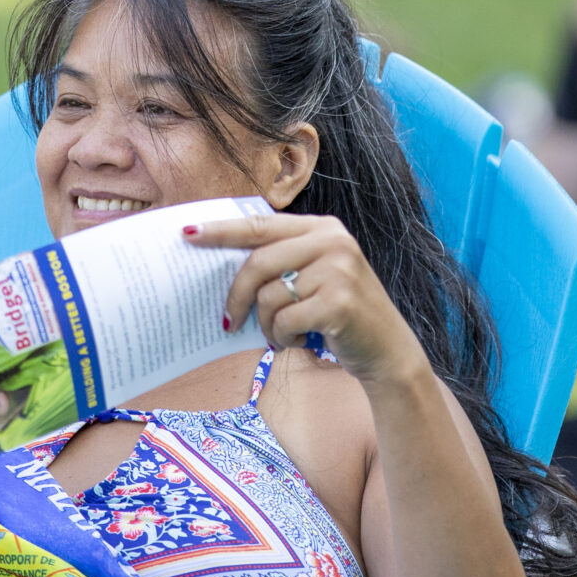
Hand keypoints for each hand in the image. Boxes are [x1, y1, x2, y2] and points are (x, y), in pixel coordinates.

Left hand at [186, 211, 426, 389]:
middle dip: (236, 296)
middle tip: (228, 321)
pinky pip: (285, 321)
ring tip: (285, 334)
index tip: (188, 233)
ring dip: (267, 325)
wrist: (389, 351)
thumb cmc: (340, 315)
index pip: (261, 224)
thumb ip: (283, 262)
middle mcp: (333, 241)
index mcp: (323, 227)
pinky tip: (301, 341)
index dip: (222, 230)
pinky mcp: (339, 302)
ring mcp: (339, 269)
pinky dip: (283, 338)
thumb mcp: (317, 276)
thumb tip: (223, 266)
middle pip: (258, 262)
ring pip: (269, 296)